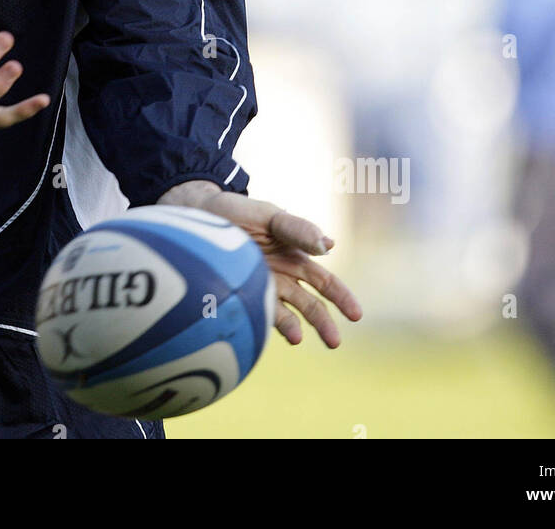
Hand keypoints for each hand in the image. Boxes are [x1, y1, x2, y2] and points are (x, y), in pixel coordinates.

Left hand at [158, 181, 362, 346]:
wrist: (198, 215)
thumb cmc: (237, 212)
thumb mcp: (269, 215)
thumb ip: (297, 229)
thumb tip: (329, 245)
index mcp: (295, 253)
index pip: (325, 280)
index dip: (341, 297)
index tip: (356, 314)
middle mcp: (284, 273)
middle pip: (312, 302)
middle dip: (326, 321)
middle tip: (335, 342)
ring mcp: (265, 285)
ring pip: (293, 313)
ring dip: (304, 328)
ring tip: (305, 341)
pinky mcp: (245, 294)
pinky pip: (266, 313)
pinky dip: (279, 325)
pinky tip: (290, 336)